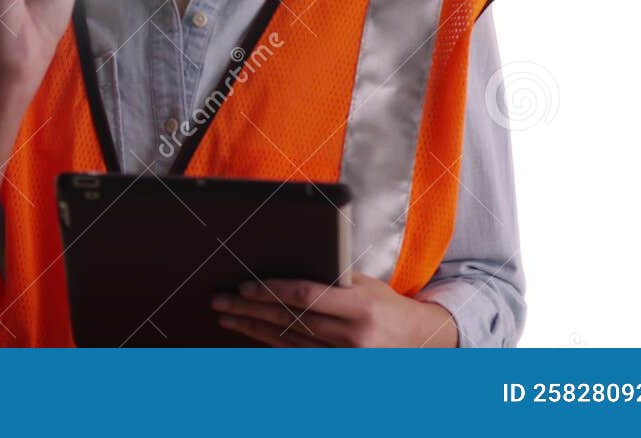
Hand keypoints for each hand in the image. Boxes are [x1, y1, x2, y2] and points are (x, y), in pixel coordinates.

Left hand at [211, 273, 459, 347]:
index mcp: (362, 308)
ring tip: (227, 316)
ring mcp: (345, 361)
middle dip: (250, 310)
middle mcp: (353, 338)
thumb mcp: (366, 285)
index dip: (271, 291)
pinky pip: (295, 356)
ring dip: (252, 328)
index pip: (306, 297)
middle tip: (221, 300)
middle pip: (290, 321)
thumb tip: (283, 267)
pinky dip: (270, 343)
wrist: (419, 342)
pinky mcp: (338, 372)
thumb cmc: (387, 305)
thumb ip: (331, 280)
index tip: (243, 286)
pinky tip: (250, 334)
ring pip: (287, 341)